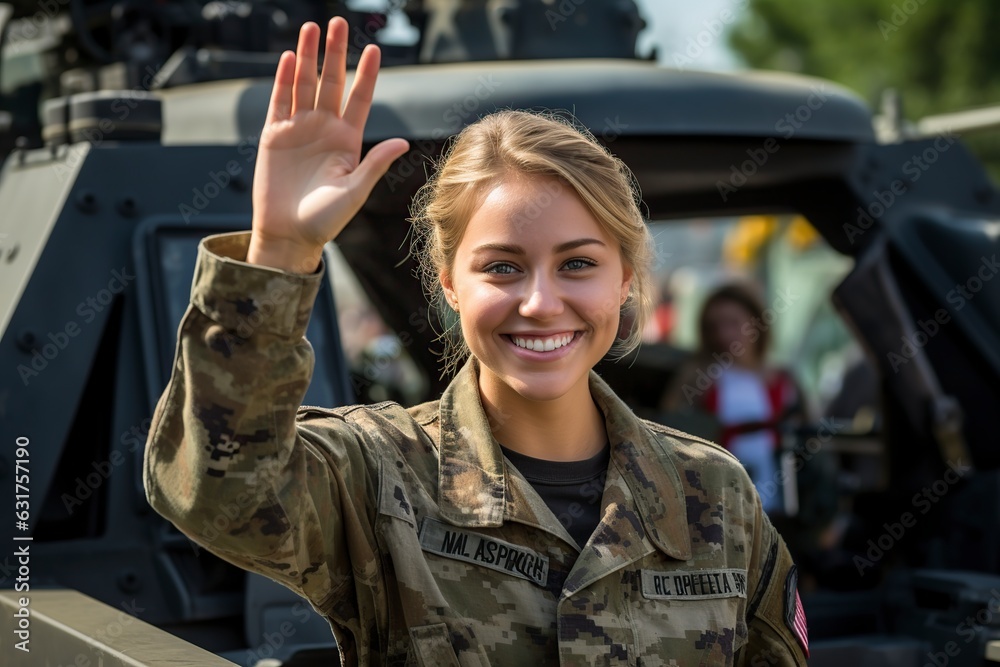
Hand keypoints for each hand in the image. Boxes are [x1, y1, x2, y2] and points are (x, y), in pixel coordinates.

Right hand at [247, 18, 409, 271]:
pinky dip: (284, 80)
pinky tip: (291, 57)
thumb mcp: (355, 192)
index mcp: (348, 141)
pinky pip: (280, 101)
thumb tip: (403, 142)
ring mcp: (298, 130)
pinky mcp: (274, 136)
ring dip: (308, 57)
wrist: (289, 235)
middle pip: (331, 83)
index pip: (360, 99)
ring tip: (312, 28)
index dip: (366, 75)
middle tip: (338, 22)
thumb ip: (375, 163)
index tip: (375, 50)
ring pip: (304, 85)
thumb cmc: (325, 220)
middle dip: (335, 53)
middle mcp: (324, 130)